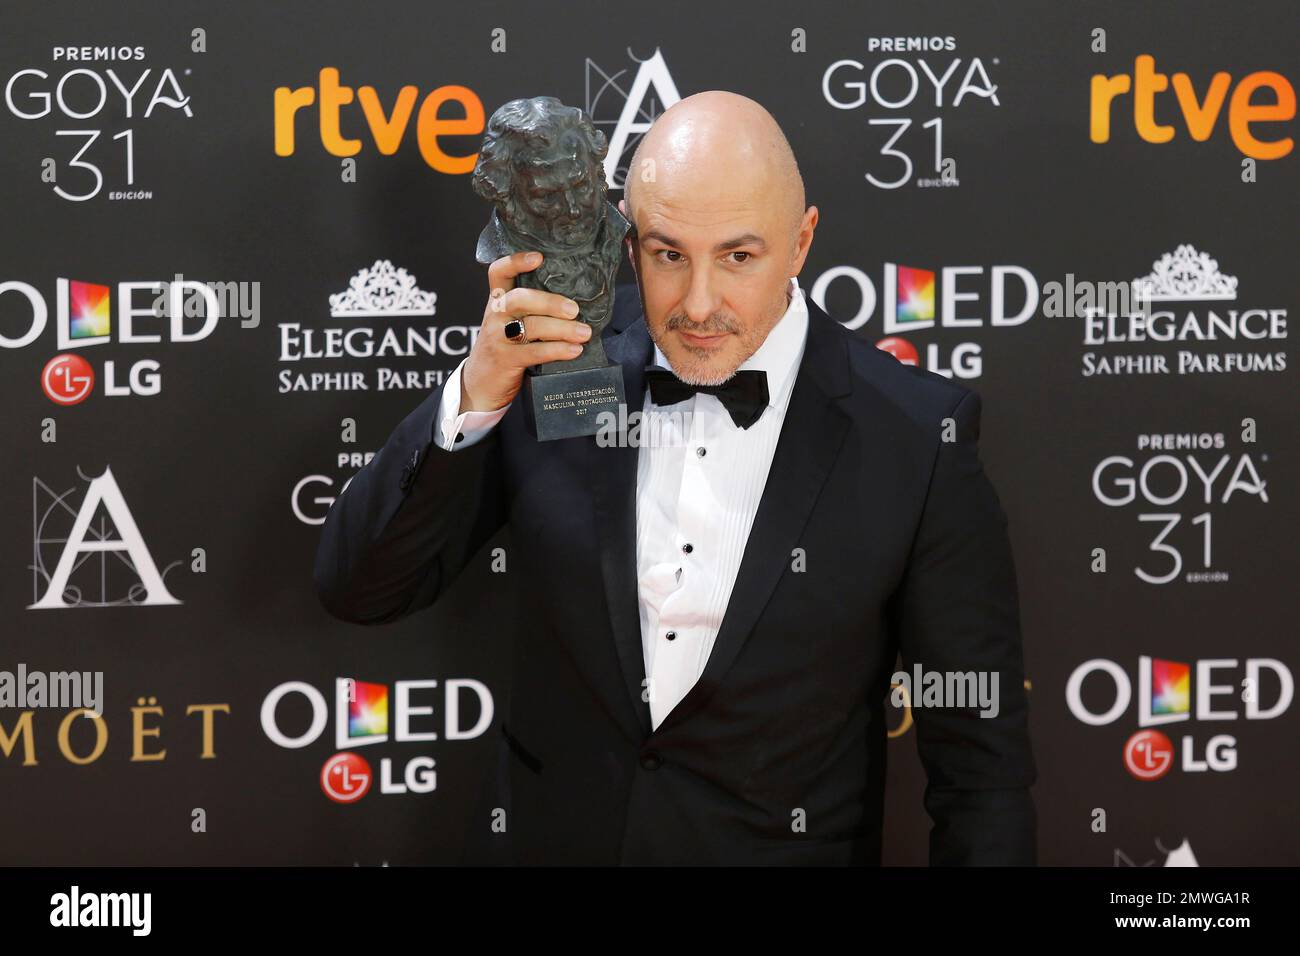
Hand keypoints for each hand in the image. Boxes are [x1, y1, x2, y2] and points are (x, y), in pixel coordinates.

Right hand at [460, 251, 591, 412]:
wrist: (479, 386)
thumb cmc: (504, 350)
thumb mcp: (509, 324)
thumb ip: (531, 312)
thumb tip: (576, 304)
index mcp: (497, 301)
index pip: (498, 272)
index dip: (516, 261)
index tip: (539, 258)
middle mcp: (495, 315)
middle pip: (520, 298)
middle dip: (550, 302)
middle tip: (574, 310)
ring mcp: (497, 338)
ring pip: (532, 326)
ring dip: (563, 329)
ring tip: (584, 333)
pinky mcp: (505, 360)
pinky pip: (534, 352)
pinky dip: (557, 350)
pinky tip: (574, 351)